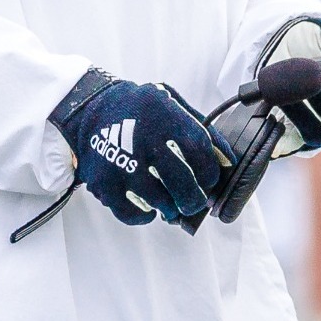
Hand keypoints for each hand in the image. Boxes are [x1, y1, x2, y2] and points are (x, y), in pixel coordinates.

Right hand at [51, 70, 229, 225]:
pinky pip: (133, 214)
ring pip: (160, 203)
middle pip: (182, 185)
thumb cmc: (142, 111)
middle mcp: (145, 142)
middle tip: (193, 201)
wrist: (92, 110)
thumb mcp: (174, 105)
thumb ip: (203, 130)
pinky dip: (146, 215)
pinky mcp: (104, 184)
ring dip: (170, 207)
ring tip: (169, 199)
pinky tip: (148, 204)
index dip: (210, 172)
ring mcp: (123, 165)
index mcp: (166, 119)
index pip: (200, 153)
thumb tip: (227, 162)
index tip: (209, 179)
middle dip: (193, 199)